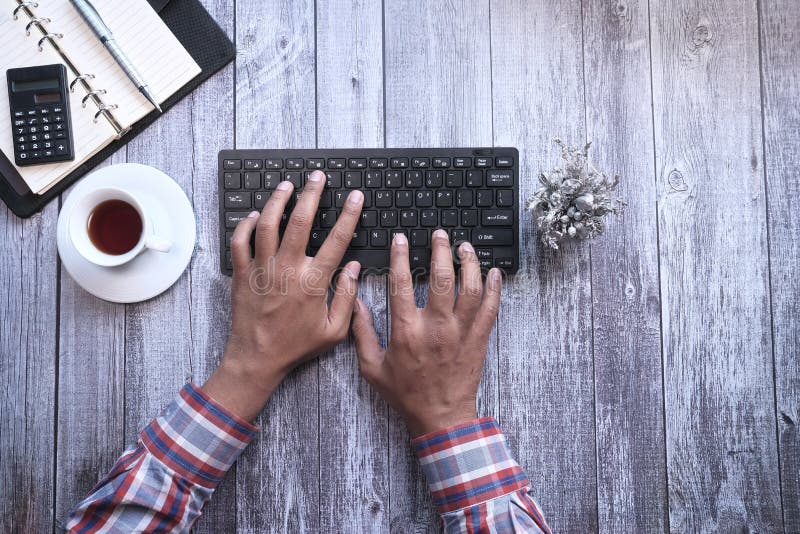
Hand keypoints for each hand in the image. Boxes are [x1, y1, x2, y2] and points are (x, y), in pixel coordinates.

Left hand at [202, 171, 363, 420]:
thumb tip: (355, 268)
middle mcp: (287, 270)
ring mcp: (262, 270)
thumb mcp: (334, 331)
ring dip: (278, 200)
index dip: (348, 215)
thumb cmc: (296, 346)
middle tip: (317, 177)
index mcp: (313, 282)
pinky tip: (257, 214)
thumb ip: (347, 297)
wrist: (257, 358)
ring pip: (268, 224)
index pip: (336, 240)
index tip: (355, 197)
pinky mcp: (242, 274)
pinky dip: (246, 224)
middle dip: (311, 194)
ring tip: (287, 185)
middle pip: (300, 222)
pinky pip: (240, 241)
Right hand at [352, 230, 501, 436]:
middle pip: (441, 277)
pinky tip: (494, 272)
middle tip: (440, 235)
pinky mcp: (479, 339)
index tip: (401, 239)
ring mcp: (461, 332)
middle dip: (441, 250)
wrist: (441, 418)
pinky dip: (494, 288)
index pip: (401, 284)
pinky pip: (491, 308)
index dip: (400, 256)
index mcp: (407, 332)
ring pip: (470, 288)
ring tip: (465, 247)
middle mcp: (436, 328)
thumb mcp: (372, 368)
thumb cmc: (406, 395)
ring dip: (469, 263)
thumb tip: (355, 303)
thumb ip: (362, 333)